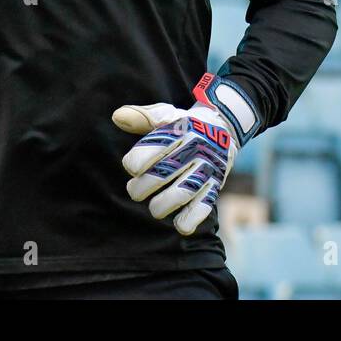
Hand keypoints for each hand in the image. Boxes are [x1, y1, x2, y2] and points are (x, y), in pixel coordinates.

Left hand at [112, 101, 236, 235]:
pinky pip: (206, 204)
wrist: (223, 127)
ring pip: (183, 192)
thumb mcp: (165, 115)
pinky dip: (192, 218)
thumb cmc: (183, 124)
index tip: (132, 168)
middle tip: (135, 192)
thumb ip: (141, 117)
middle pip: (164, 172)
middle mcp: (195, 148)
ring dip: (163, 205)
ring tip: (154, 209)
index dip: (136, 162)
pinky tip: (180, 226)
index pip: (154, 147)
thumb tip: (117, 117)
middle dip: (143, 187)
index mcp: (179, 129)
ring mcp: (207, 167)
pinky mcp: (216, 184)